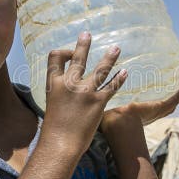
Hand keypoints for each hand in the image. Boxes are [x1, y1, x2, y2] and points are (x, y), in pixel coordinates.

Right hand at [40, 32, 126, 155]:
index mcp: (54, 84)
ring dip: (110, 57)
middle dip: (83, 44)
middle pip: (78, 57)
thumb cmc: (55, 129)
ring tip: (116, 48)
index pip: (55, 58)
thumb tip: (69, 87)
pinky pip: (112, 86)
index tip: (70, 53)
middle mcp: (69, 84)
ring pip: (100, 68)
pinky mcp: (99, 102)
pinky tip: (125, 72)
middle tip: (87, 34)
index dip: (63, 52)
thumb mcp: (53, 104)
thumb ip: (62, 92)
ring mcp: (85, 92)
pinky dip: (119, 78)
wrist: (60, 145)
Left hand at [100, 83, 178, 132]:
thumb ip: (95, 104)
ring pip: (169, 105)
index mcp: (135, 116)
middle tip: (174, 91)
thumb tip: (83, 100)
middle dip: (168, 102)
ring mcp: (154, 112)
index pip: (144, 110)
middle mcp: (147, 115)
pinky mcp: (158, 109)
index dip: (150, 106)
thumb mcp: (101, 111)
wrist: (118, 126)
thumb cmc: (107, 124)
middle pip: (161, 109)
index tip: (152, 100)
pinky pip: (171, 101)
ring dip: (177, 96)